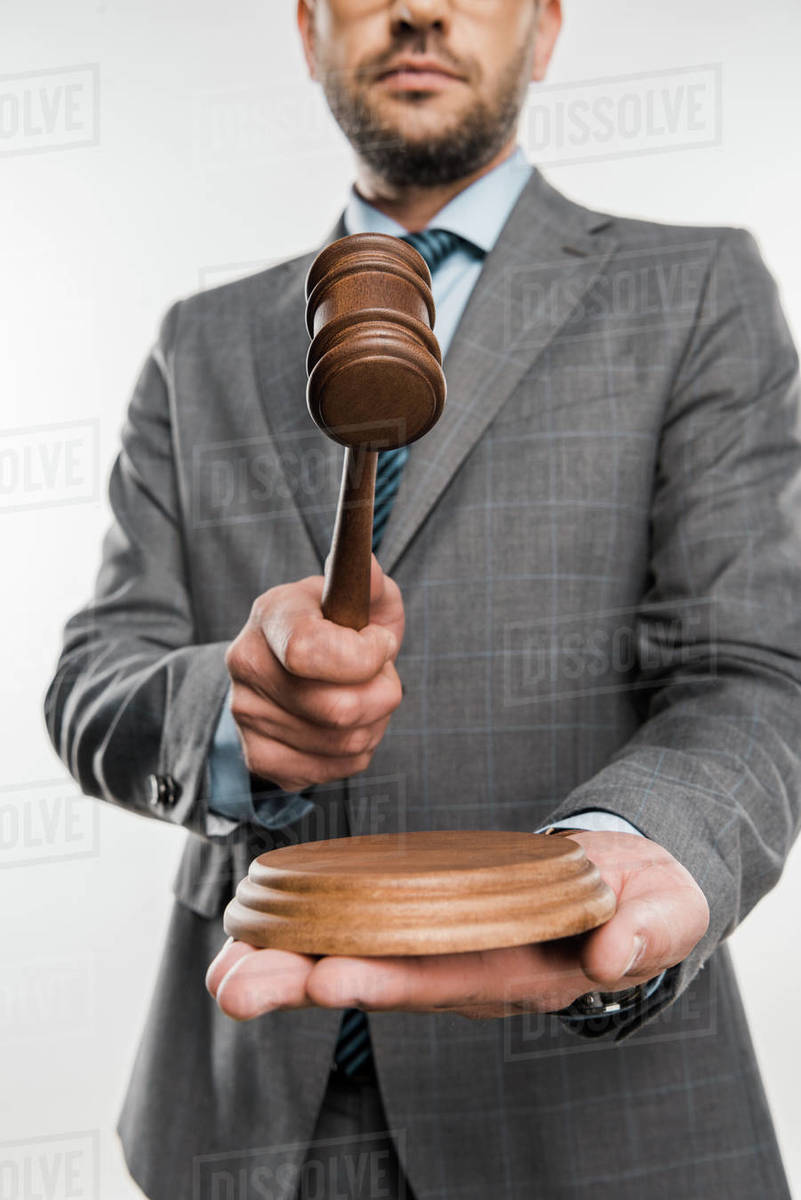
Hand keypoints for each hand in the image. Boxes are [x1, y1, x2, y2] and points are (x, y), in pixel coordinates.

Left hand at [206, 831, 709, 1020]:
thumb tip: (611, 952)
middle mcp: (475, 970)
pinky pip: (370, 926)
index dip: (392, 979)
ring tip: (223, 966)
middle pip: (385, 978)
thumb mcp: (665, 911)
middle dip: (305, 983)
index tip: (330, 975)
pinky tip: (261, 929)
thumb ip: (646, 930)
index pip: (451, 979)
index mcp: (527, 972)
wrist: (634, 883)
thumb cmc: (648, 901)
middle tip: (232, 985)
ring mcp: (450, 947)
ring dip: (291, 963)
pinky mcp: (437, 919)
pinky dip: (314, 929)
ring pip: (364, 957)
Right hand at [224, 555, 404, 792]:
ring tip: (364, 696)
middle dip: (384, 693)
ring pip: (344, 743)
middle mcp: (247, 664)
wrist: (297, 665)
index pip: (308, 650)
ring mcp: (247, 715)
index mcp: (270, 614)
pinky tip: (345, 724)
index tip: (382, 644)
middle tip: (382, 675)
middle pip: (337, 709)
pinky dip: (356, 752)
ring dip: (375, 722)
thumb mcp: (357, 591)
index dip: (363, 656)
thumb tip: (370, 574)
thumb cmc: (339, 623)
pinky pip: (334, 770)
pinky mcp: (261, 757)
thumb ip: (370, 579)